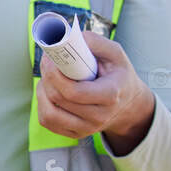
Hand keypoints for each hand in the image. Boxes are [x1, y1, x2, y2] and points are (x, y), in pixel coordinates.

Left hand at [37, 30, 155, 152]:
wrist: (128, 103)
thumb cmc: (118, 74)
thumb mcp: (114, 53)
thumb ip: (94, 42)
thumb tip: (66, 37)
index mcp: (111, 95)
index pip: (74, 92)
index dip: (55, 75)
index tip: (50, 60)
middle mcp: (100, 116)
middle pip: (58, 100)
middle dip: (47, 78)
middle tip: (47, 63)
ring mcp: (87, 128)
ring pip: (49, 114)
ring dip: (42, 92)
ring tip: (49, 79)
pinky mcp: (76, 133)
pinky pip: (47, 121)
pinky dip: (42, 104)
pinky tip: (51, 92)